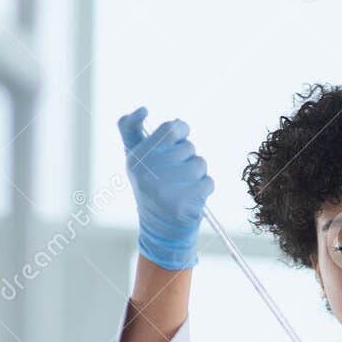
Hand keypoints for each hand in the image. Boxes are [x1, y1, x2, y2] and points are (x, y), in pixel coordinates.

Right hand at [117, 107, 214, 271]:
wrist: (161, 231)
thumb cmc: (151, 190)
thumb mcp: (136, 162)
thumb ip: (132, 133)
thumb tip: (142, 109)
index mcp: (137, 158)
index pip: (170, 128)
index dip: (181, 129)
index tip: (179, 135)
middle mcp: (149, 171)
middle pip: (188, 146)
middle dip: (188, 157)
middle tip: (177, 174)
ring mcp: (166, 188)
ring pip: (200, 163)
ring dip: (198, 173)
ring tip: (184, 186)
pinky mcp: (184, 203)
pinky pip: (208, 181)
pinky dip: (205, 188)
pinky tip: (192, 198)